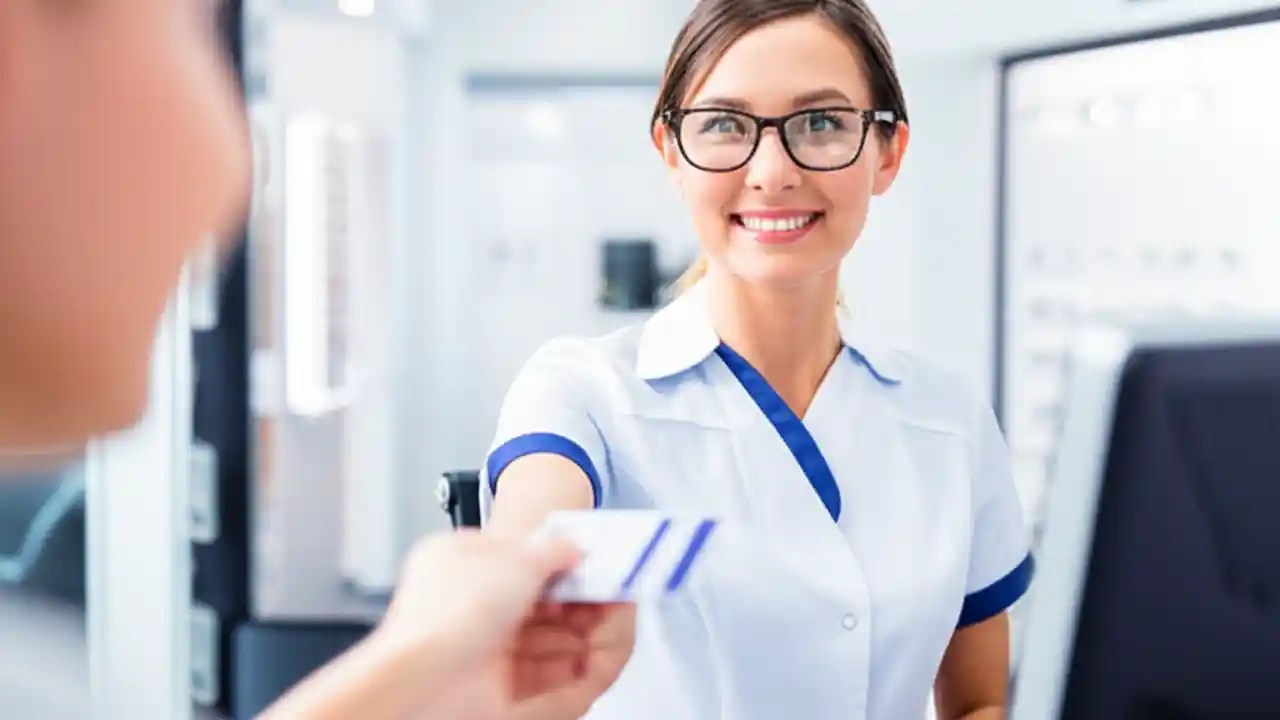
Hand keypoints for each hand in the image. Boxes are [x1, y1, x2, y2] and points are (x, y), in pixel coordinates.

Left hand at [373, 530, 635, 718]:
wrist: (425, 679)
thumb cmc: (451, 613)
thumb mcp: (513, 556)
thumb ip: (550, 550)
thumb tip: (571, 549)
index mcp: (460, 570)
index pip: (520, 566)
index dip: (563, 568)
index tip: (596, 568)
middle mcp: (470, 616)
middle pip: (541, 613)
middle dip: (583, 608)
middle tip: (614, 599)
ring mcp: (484, 659)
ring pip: (550, 652)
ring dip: (587, 642)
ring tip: (615, 630)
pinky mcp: (498, 699)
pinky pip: (550, 691)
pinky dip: (580, 678)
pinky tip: (600, 662)